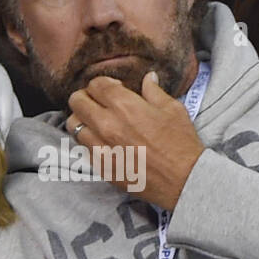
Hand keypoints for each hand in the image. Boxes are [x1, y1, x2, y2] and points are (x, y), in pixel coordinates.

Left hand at [66, 71, 203, 210]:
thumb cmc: (181, 144)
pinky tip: (103, 142)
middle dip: (86, 97)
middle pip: (77, 101)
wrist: (184, 181)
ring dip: (83, 119)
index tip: (113, 89)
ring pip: (74, 125)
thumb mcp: (173, 110)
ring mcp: (101, 147)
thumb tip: (148, 77)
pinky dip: (88, 141)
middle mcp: (107, 124)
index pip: (96, 85)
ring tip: (97, 122)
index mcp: (125, 106)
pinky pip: (82, 148)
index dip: (103, 84)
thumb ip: (154, 91)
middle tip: (99, 102)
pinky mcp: (101, 166)